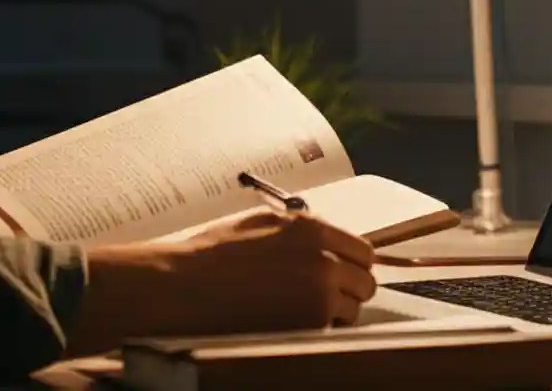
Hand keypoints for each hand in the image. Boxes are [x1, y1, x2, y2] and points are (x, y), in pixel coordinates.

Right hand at [67, 212, 377, 355]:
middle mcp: (324, 257)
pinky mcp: (309, 322)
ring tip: (306, 310)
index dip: (354, 263)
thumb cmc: (213, 254)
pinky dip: (321, 327)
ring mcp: (320, 291)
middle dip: (351, 288)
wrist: (186, 286)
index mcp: (311, 228)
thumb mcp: (261, 223)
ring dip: (338, 310)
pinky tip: (292, 321)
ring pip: (354, 307)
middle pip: (366, 279)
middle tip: (331, 295)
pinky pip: (333, 327)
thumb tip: (324, 240)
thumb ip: (300, 230)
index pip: (362, 248)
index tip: (346, 272)